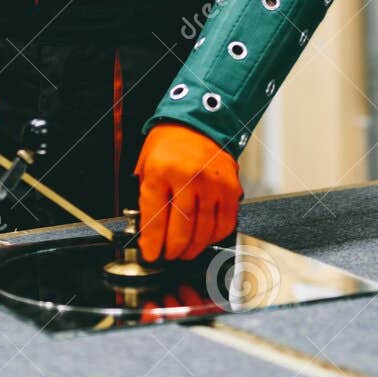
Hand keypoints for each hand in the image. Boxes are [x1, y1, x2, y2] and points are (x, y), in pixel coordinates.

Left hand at [135, 123, 241, 262]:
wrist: (199, 121)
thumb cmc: (169, 143)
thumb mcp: (146, 164)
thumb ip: (147, 197)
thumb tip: (148, 232)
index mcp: (161, 171)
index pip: (155, 218)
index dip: (153, 243)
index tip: (151, 255)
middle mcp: (188, 177)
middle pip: (181, 230)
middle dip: (172, 250)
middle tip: (168, 255)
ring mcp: (213, 184)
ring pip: (204, 231)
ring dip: (193, 247)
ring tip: (185, 251)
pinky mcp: (231, 188)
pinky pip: (225, 223)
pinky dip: (214, 236)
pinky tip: (205, 237)